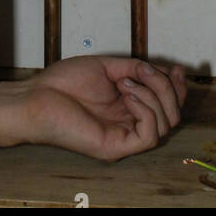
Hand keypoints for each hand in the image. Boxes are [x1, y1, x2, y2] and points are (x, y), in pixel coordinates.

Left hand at [0, 56, 186, 159]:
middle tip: (150, 72)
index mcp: (127, 107)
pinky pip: (149, 134)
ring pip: (165, 124)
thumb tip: (159, 70)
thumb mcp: (106, 68)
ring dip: (153, 95)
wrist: (37, 97)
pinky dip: (146, 109)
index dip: (177, 87)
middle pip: (172, 114)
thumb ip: (134, 68)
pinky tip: (127, 94)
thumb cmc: (63, 83)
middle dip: (169, 89)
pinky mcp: (117, 147)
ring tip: (126, 81)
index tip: (177, 69)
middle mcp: (129, 124)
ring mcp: (124, 137)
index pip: (165, 104)